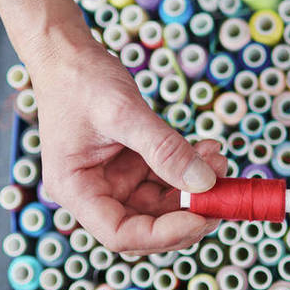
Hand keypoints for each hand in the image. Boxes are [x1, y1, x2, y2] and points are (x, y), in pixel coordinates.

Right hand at [29, 36, 224, 253]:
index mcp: (75, 190)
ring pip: (161, 205)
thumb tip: (204, 182)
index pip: (121, 234)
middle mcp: (93, 193)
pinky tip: (208, 150)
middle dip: (187, 212)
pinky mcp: (129, 167)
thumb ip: (164, 148)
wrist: (67, 54)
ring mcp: (112, 182)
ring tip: (217, 159)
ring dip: (194, 189)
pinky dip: (188, 170)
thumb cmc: (78, 80)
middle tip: (222, 192)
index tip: (201, 216)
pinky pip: (164, 180)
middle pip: (146, 225)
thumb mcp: (124, 112)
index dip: (164, 233)